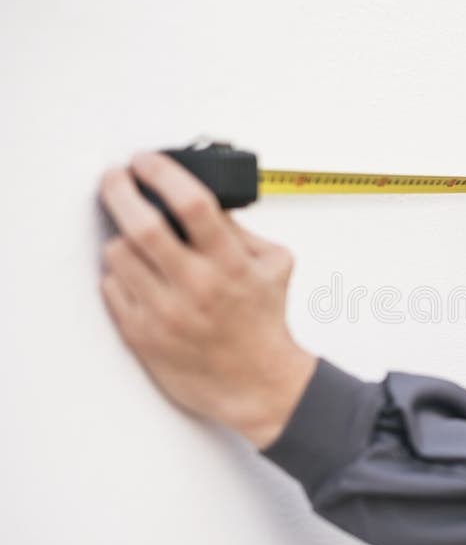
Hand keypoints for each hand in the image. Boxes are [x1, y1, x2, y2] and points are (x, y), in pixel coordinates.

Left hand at [99, 152, 317, 448]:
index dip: (161, 172)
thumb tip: (203, 197)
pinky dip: (121, 274)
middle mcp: (196, 287)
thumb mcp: (274, 266)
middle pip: (141, 224)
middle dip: (119, 189)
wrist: (257, 383)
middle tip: (116, 177)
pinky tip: (140, 276)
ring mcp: (164, 313)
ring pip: (118, 253)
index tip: (145, 161)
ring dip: (122, 237)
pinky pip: (112, 286)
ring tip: (136, 239)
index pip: (192, 203)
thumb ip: (241, 229)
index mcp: (230, 264)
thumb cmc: (263, 322)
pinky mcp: (141, 334)